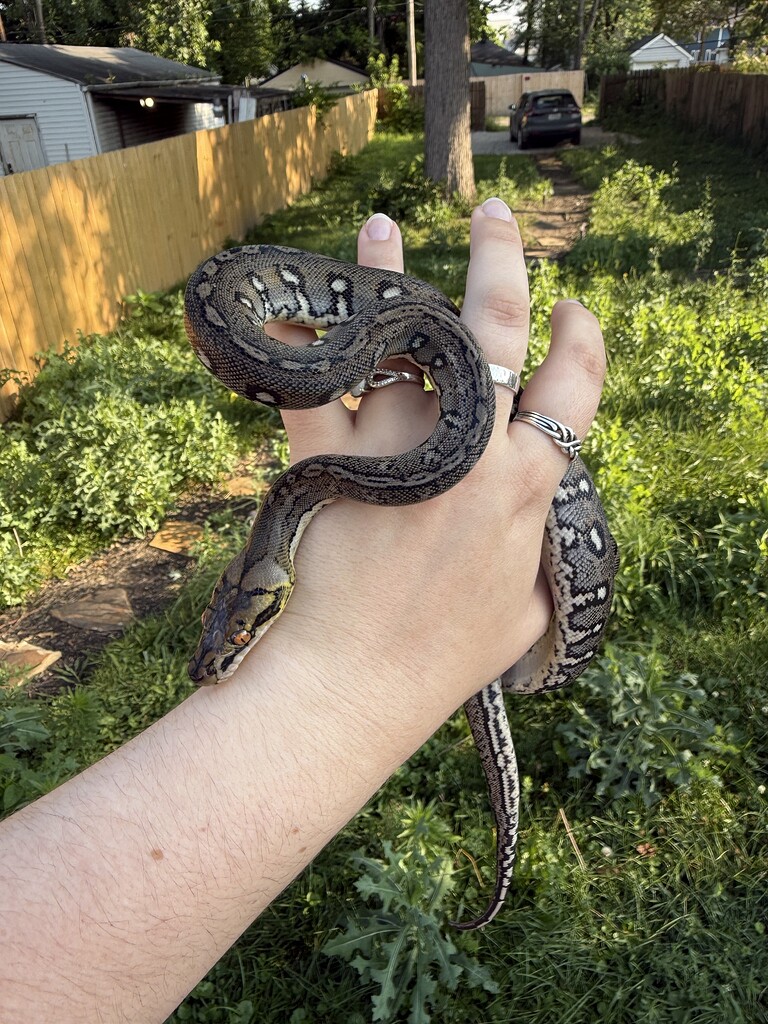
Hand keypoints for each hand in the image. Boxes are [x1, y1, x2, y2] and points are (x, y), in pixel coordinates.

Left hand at [263, 199, 605, 718]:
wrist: (356, 683)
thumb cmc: (441, 659)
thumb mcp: (522, 615)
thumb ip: (541, 565)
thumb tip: (542, 545)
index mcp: (524, 488)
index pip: (573, 390)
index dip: (582, 343)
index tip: (576, 312)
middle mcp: (468, 451)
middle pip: (497, 331)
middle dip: (502, 262)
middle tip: (495, 218)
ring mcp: (398, 447)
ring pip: (401, 338)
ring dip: (392, 276)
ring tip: (384, 228)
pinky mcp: (331, 458)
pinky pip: (311, 383)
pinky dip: (297, 340)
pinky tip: (289, 299)